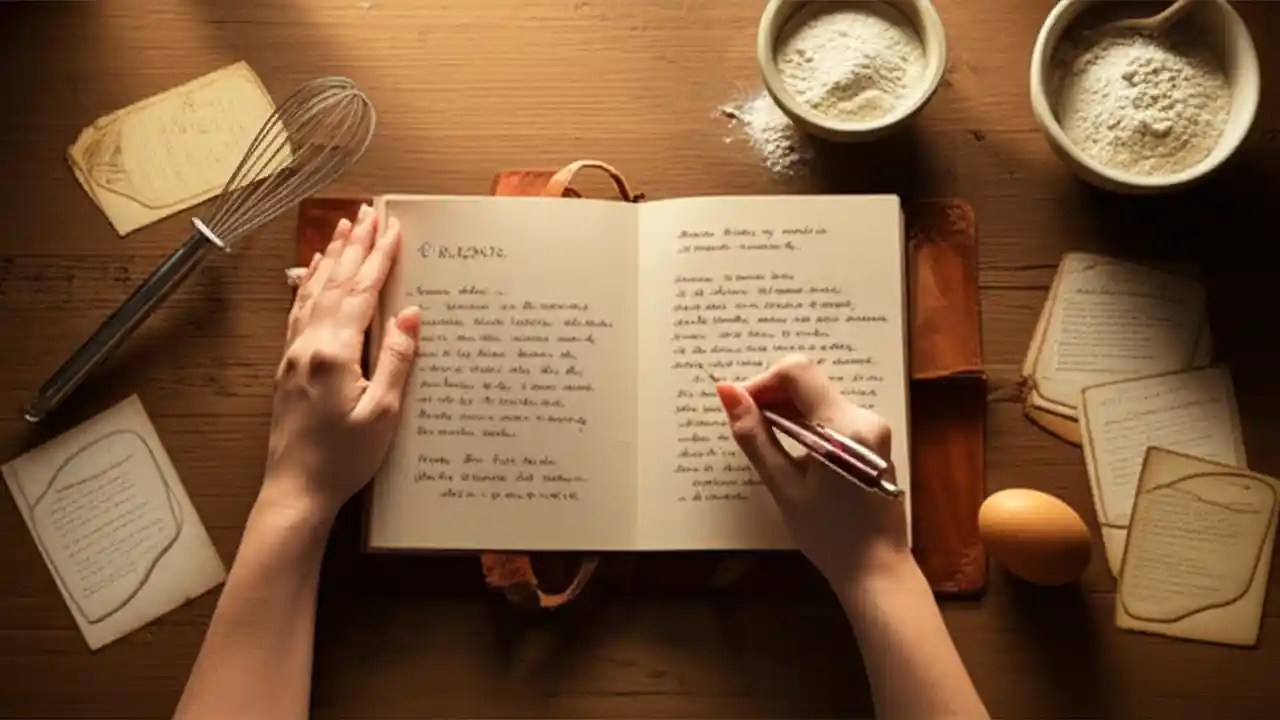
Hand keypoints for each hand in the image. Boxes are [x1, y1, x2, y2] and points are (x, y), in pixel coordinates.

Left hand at [262, 204, 420, 521]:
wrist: (296, 490)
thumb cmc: (343, 459)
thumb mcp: (383, 413)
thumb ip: (396, 359)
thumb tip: (410, 314)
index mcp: (334, 353)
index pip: (361, 293)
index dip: (379, 259)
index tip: (393, 229)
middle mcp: (309, 345)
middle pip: (335, 283)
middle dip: (354, 246)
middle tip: (368, 213)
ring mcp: (294, 354)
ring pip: (313, 292)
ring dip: (330, 258)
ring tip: (342, 228)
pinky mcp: (288, 367)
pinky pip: (299, 311)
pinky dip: (307, 284)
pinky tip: (311, 272)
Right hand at [717, 354, 909, 587]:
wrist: (875, 568)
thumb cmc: (828, 534)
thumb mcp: (783, 486)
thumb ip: (754, 436)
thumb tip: (726, 392)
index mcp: (844, 427)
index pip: (798, 372)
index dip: (762, 382)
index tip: (741, 409)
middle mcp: (865, 417)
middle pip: (808, 382)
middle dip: (772, 397)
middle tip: (749, 429)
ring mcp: (873, 426)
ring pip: (818, 396)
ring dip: (787, 411)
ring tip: (769, 444)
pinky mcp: (874, 437)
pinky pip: (832, 413)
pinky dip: (805, 422)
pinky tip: (792, 450)